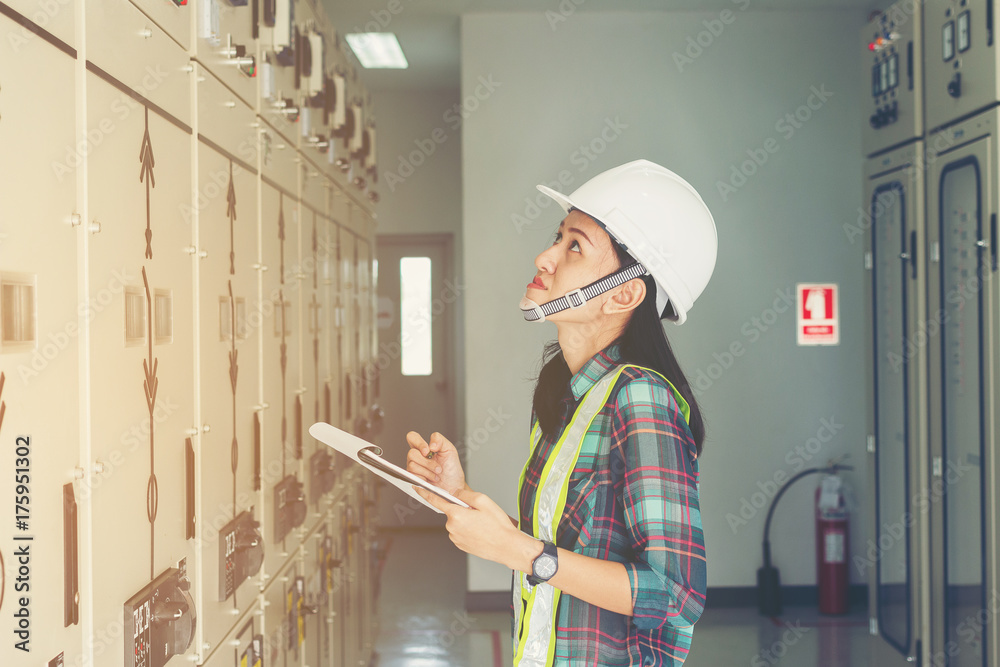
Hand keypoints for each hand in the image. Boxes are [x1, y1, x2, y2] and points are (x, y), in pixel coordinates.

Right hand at [405, 431, 466, 494]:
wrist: (454, 486)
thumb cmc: (451, 468)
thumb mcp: (449, 449)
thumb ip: (439, 440)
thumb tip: (431, 444)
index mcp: (423, 448)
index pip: (412, 437)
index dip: (418, 442)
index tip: (428, 450)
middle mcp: (417, 457)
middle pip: (411, 453)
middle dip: (427, 462)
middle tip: (438, 467)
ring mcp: (414, 469)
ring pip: (412, 465)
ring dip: (428, 471)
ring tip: (437, 475)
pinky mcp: (413, 480)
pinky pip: (413, 476)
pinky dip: (425, 478)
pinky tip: (431, 480)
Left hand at [412, 486, 535, 570]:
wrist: (506, 546)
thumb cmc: (497, 525)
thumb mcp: (483, 501)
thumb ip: (465, 494)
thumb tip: (455, 493)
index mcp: (456, 515)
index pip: (436, 500)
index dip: (425, 493)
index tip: (416, 487)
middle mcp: (452, 528)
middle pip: (452, 511)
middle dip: (462, 509)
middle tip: (479, 513)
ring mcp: (455, 538)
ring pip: (457, 522)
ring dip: (466, 520)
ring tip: (482, 524)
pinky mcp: (460, 545)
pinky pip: (460, 532)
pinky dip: (468, 529)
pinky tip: (481, 531)